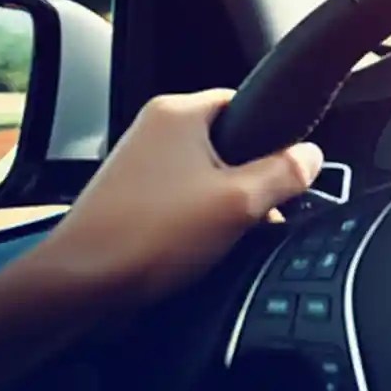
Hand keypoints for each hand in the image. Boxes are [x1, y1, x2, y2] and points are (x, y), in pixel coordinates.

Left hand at [32, 89, 321, 304]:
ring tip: (227, 233)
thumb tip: (311, 155)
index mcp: (178, 112)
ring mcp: (139, 162)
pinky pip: (184, 196)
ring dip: (226, 202)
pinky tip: (203, 246)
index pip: (248, 104)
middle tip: (260, 211)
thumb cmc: (149, 237)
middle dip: (252, 179)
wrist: (80, 286)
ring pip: (208, 173)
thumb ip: (285, 173)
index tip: (286, 172)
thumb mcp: (239, 203)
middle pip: (231, 142)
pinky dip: (200, 217)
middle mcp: (155, 128)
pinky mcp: (131, 194)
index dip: (275, 139)